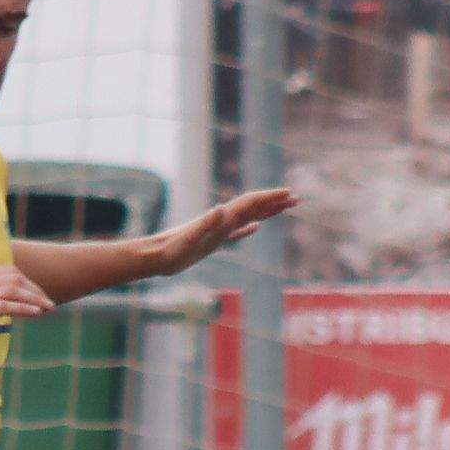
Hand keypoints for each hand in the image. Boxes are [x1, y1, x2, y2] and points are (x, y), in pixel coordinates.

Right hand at [0, 266, 53, 360]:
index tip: (42, 297)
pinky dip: (24, 309)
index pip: (11, 272)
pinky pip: (6, 306)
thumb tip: (18, 302)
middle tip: (50, 304)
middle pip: (15, 279)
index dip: (30, 283)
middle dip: (36, 291)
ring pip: (13, 291)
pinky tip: (36, 314)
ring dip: (34, 300)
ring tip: (48, 309)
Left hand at [146, 188, 297, 276]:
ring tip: (283, 207)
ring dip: (265, 211)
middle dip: (274, 202)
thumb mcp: (189, 239)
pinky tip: (255, 228)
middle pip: (252, 207)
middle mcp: (220, 221)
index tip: (288, 194)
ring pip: (247, 217)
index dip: (269, 198)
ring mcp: (217, 230)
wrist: (154, 256)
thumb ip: (205, 224)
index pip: (250, 204)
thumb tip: (221, 208)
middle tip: (296, 198)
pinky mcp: (212, 242)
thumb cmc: (170, 251)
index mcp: (220, 219)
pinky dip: (248, 228)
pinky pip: (236, 232)